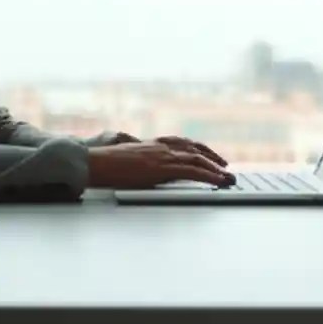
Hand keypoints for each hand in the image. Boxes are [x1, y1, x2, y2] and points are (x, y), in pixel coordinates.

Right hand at [88, 141, 234, 188]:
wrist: (94, 163)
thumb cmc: (103, 163)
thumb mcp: (125, 158)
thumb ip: (139, 160)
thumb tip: (145, 168)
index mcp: (150, 144)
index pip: (180, 142)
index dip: (196, 148)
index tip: (208, 155)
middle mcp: (159, 147)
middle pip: (192, 147)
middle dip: (211, 157)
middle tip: (224, 167)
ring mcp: (162, 156)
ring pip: (196, 159)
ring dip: (215, 168)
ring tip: (228, 177)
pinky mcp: (162, 168)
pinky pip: (192, 171)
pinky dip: (209, 176)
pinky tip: (219, 181)